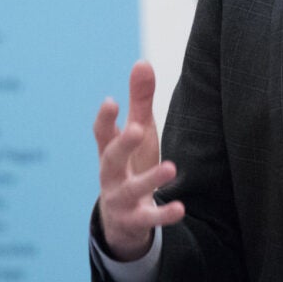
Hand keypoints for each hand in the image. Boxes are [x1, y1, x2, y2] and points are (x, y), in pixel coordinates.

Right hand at [93, 59, 185, 259]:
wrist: (121, 218)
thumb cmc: (131, 164)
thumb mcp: (137, 132)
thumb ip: (139, 100)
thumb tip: (142, 62)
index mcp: (110, 151)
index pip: (102, 134)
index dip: (105, 119)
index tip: (111, 102)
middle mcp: (111, 174)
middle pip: (112, 159)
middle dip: (122, 144)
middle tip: (136, 129)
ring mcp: (121, 199)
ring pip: (132, 189)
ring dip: (150, 179)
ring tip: (171, 168)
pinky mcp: (135, 220)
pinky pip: (149, 218)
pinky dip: (163, 214)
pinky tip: (180, 208)